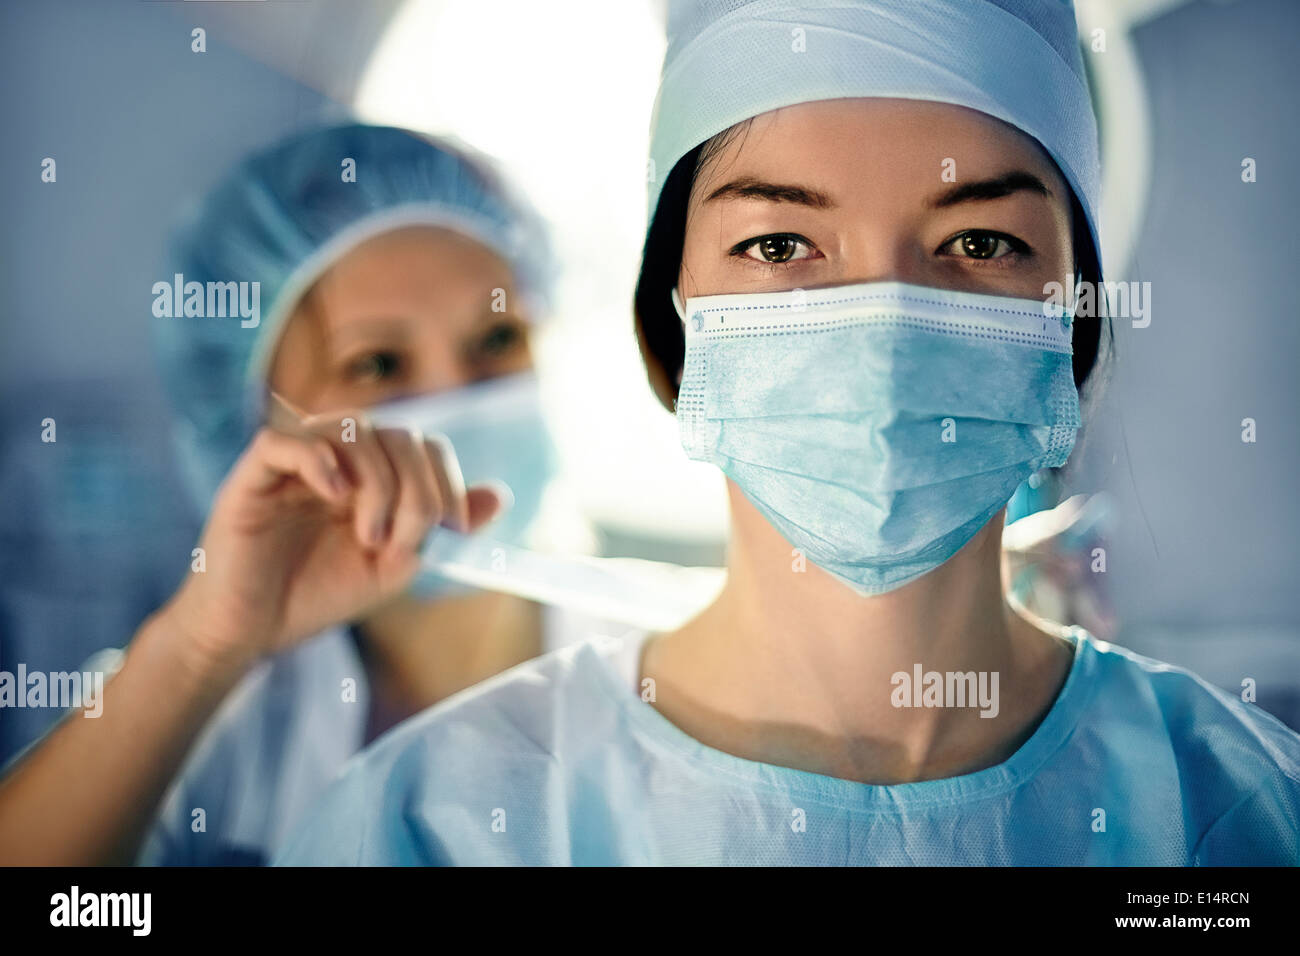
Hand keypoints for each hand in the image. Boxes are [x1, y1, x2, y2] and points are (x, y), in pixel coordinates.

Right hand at [158, 397, 506, 673]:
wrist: (249, 633)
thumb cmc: (315, 597)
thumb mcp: (394, 566)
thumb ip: (439, 529)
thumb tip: (499, 497)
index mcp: (370, 476)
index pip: (421, 445)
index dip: (447, 477)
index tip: (453, 527)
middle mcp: (336, 459)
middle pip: (395, 434)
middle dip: (416, 487)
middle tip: (404, 540)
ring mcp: (296, 461)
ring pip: (352, 429)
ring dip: (377, 481)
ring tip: (370, 536)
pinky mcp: (254, 474)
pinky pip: (288, 438)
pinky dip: (321, 459)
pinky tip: (336, 497)